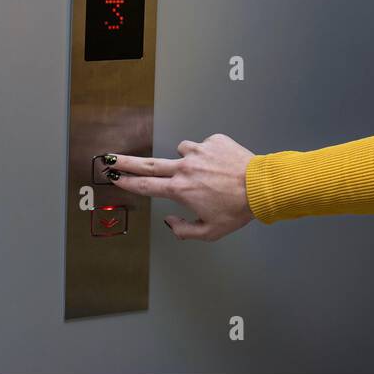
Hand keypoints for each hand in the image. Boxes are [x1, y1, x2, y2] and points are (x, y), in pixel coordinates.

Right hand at [104, 134, 255, 240]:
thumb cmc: (237, 210)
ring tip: (206, 173)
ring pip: (182, 152)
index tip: (114, 178)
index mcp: (180, 190)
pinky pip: (204, 146)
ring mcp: (199, 151)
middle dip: (127, 162)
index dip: (128, 183)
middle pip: (149, 164)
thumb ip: (183, 230)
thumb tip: (169, 221)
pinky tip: (223, 166)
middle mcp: (185, 167)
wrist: (262, 186)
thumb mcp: (209, 232)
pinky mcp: (214, 141)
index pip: (146, 186)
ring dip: (186, 161)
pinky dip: (209, 154)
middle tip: (111, 158)